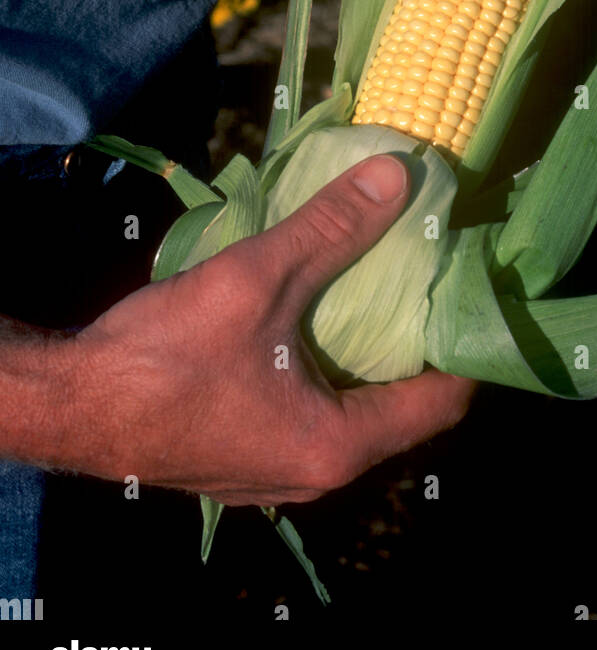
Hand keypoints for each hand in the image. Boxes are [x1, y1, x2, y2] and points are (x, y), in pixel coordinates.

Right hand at [70, 155, 474, 505]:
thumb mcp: (258, 280)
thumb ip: (332, 227)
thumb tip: (400, 174)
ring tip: (377, 286)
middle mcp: (316, 474)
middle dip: (414, 343)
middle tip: (426, 277)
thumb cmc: (167, 355)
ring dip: (364, 355)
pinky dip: (323, 369)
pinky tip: (310, 317)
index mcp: (337, 447)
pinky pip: (306, 413)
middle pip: (397, 409)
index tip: (472, 289)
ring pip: (349, 412)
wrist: (70, 405)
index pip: (441, 403)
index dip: (464, 345)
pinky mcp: (240, 457)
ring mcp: (274, 473)